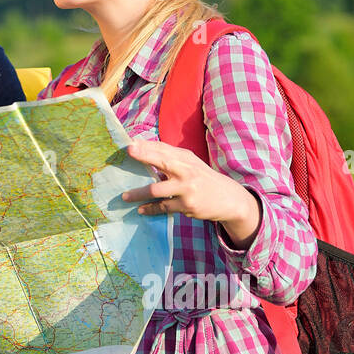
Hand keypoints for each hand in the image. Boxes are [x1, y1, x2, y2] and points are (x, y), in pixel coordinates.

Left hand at [122, 139, 259, 246]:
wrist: (228, 198)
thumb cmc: (201, 178)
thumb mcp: (189, 164)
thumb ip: (168, 157)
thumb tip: (140, 148)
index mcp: (185, 158)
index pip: (163, 148)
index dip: (146, 145)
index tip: (129, 143)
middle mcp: (186, 171)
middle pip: (162, 161)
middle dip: (144, 156)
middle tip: (128, 152)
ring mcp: (187, 189)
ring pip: (156, 190)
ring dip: (138, 194)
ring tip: (125, 197)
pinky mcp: (187, 205)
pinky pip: (163, 207)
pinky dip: (150, 209)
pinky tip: (141, 210)